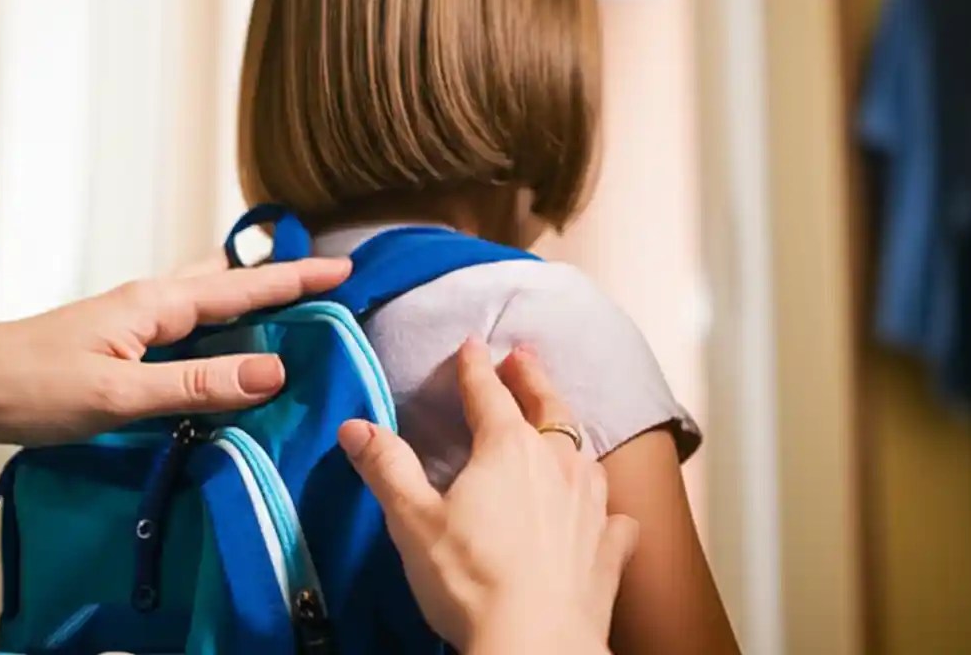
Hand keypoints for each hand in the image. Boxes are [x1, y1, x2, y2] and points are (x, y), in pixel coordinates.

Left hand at [0, 258, 350, 471]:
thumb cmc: (31, 389)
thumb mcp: (118, 394)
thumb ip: (197, 384)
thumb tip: (277, 372)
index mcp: (155, 304)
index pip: (242, 289)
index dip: (296, 281)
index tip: (347, 269)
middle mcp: (148, 302)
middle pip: (228, 282)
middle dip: (277, 280)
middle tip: (327, 282)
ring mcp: (131, 319)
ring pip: (205, 298)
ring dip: (247, 297)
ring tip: (287, 302)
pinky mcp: (118, 341)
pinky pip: (186, 323)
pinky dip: (218, 323)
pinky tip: (221, 343)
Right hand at [337, 339, 637, 654]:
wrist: (534, 643)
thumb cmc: (469, 580)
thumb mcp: (412, 520)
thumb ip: (387, 468)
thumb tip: (354, 427)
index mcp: (507, 449)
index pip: (488, 393)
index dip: (476, 367)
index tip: (471, 344)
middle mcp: (557, 464)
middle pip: (548, 408)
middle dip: (533, 379)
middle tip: (524, 358)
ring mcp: (591, 506)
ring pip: (585, 454)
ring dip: (570, 433)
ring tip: (562, 426)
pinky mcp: (610, 550)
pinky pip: (616, 518)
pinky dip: (609, 509)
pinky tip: (611, 514)